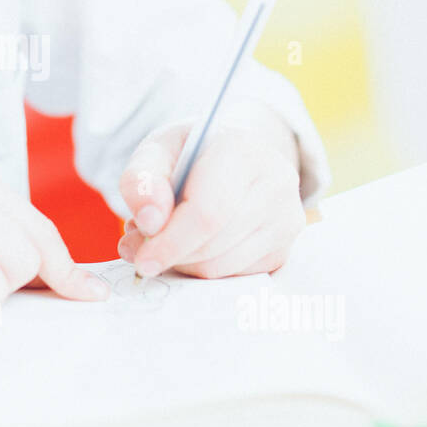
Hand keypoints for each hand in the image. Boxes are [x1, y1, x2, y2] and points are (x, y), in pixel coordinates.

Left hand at [116, 99, 305, 278]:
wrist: (232, 157)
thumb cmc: (189, 155)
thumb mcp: (155, 150)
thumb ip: (140, 180)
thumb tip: (149, 222)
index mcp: (242, 150)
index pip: (207, 212)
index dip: (170, 241)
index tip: (142, 258)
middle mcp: (275, 182)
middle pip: (213, 244)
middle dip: (171, 253)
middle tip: (141, 247)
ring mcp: (287, 219)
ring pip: (222, 266)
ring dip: (184, 263)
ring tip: (165, 240)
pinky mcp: (284, 249)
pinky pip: (234, 277)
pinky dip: (204, 269)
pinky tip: (193, 245)